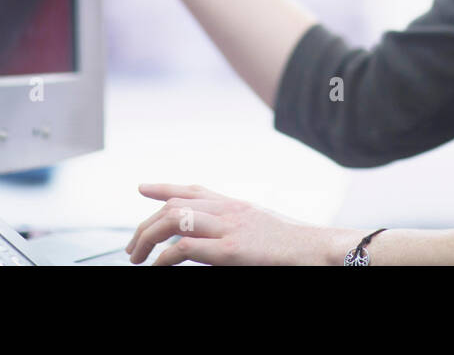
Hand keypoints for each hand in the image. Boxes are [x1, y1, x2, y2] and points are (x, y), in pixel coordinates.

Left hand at [125, 183, 355, 265]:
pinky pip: (185, 247)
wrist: (321, 250)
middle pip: (175, 204)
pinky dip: (164, 257)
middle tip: (133, 246)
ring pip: (173, 219)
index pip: (194, 188)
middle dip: (146, 223)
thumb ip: (236, 230)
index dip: (165, 187)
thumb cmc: (296, 248)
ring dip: (147, 238)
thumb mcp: (261, 231)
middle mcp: (229, 210)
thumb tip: (214, 244)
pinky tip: (156, 267)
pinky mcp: (230, 250)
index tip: (143, 188)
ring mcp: (229, 227)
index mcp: (237, 206)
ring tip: (136, 257)